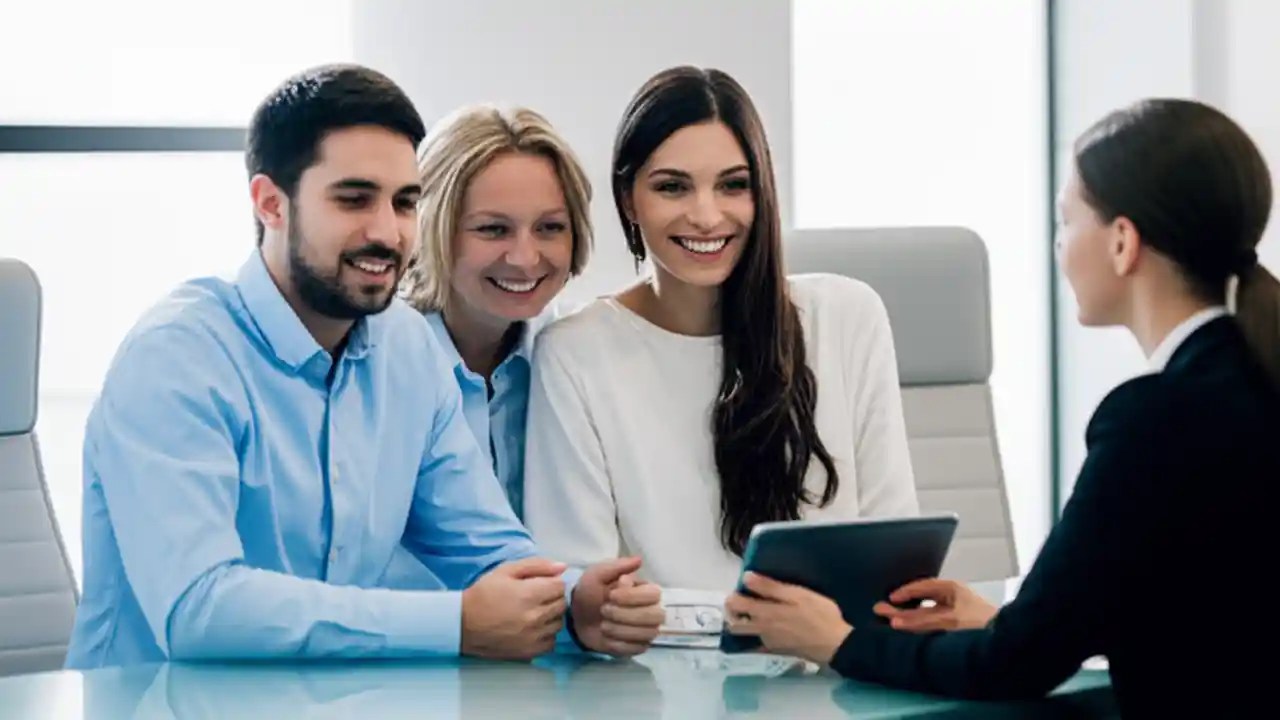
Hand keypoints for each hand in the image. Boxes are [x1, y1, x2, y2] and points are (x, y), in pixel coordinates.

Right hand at [461, 557, 566, 659]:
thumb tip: (562, 567)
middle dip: (551, 598)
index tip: (539, 585)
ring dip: (550, 617)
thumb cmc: (484, 593)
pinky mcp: (529, 652)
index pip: (560, 586)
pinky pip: (551, 642)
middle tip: (534, 598)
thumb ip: (536, 565)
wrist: (462, 624)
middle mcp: (536, 617)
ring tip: (533, 613)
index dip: (550, 582)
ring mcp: (534, 636)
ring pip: (558, 623)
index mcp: (531, 594)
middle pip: (561, 604)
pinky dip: (545, 635)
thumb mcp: (506, 570)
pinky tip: (532, 629)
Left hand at [570, 556, 663, 656]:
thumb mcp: (598, 574)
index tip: (611, 595)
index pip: (654, 595)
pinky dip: (618, 644)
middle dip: (625, 615)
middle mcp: (652, 610)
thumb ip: (617, 566)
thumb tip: (639, 560)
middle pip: (654, 616)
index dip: (632, 597)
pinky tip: (607, 637)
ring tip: (604, 625)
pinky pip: (636, 649)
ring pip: (646, 634)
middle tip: (604, 611)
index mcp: (646, 590)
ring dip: (620, 630)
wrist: (577, 618)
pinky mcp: (638, 647)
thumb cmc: (591, 592)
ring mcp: (647, 630)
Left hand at [723, 572, 851, 664]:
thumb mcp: (797, 594)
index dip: (732, 596)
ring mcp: (769, 643)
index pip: (736, 605)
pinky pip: (760, 646)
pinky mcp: (779, 651)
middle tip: (740, 603)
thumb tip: (746, 577)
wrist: (837, 644)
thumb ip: (770, 587)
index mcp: (765, 613)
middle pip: (735, 625)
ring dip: (744, 625)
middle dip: (732, 614)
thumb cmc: (819, 614)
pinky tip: (767, 632)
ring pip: (747, 635)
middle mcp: (762, 629)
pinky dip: (757, 640)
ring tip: (753, 615)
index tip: (740, 589)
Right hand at [872, 578, 997, 632]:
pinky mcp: (960, 631)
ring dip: (910, 620)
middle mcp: (955, 600)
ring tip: (892, 623)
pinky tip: (913, 634)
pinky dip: (921, 629)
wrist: (1009, 643)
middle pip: (923, 603)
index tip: (890, 599)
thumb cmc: (983, 624)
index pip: (924, 586)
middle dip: (902, 608)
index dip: (905, 592)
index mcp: (954, 589)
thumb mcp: (949, 620)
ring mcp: (958, 616)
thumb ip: (921, 621)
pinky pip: (934, 627)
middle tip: (881, 611)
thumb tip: (895, 621)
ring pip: (927, 616)